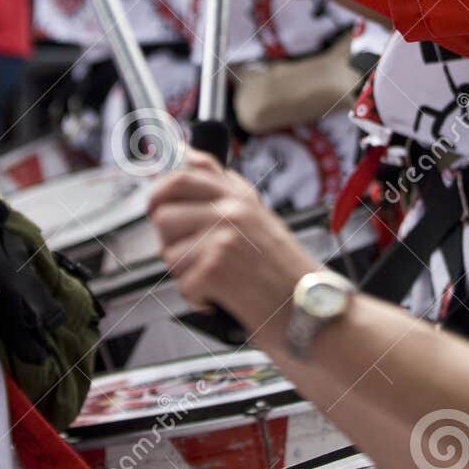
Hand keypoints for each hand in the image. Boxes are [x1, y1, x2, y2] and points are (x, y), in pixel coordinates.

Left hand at [148, 151, 316, 326]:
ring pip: (168, 252)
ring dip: (185, 273)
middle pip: (163, 213)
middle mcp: (231, 209)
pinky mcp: (217, 268)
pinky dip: (199, 299)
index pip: (182, 174)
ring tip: (215, 277)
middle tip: (189, 254)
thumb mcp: (257, 216)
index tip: (158, 205)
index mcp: (238, 194)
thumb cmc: (283, 269)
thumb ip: (222, 190)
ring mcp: (223, 236)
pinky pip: (182, 284)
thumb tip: (185, 161)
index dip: (160, 191)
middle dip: (168, 239)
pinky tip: (222, 296)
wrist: (310, 307)